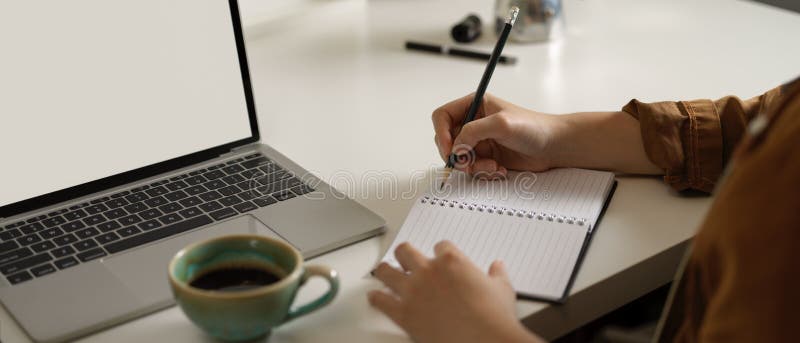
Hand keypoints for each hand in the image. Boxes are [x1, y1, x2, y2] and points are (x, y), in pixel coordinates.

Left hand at [368, 241, 542, 342]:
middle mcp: (428, 271)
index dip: (439, 252)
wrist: (484, 341)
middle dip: (406, 255)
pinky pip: (381, 300)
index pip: (440, 246)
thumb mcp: (502, 289)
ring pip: (387, 270)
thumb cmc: (493, 317)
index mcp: (452, 261)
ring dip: (385, 271)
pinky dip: (376, 298)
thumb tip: (497, 267)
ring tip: (384, 272)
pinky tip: (375, 297)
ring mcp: (413, 291)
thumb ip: (497, 274)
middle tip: (405, 260)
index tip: (439, 258)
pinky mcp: (403, 313)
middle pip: (406, 251)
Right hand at [432, 93, 563, 176]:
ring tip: (493, 166)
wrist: (554, 146)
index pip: (442, 116)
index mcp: (474, 105)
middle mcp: (474, 122)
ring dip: (473, 166)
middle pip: (446, 140)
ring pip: (459, 158)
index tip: (450, 149)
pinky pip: (472, 168)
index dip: (441, 133)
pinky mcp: (486, 157)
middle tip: (467, 163)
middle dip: (456, 155)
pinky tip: (500, 169)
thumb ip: (473, 132)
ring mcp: (479, 141)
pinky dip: (483, 172)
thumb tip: (456, 147)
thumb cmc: (534, 127)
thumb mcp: (501, 124)